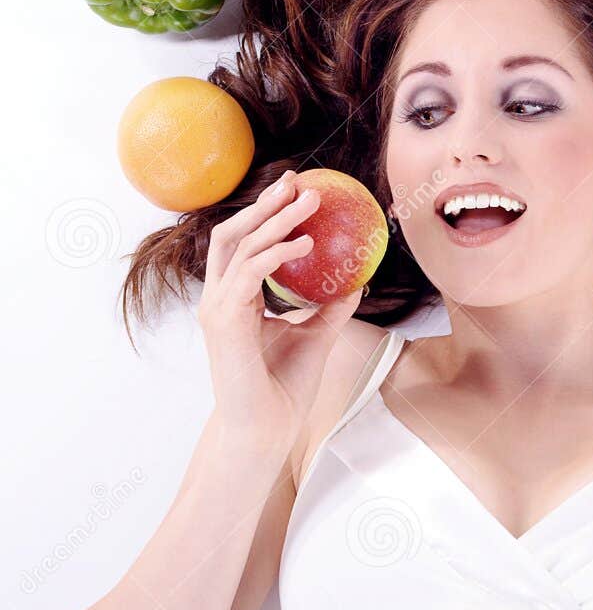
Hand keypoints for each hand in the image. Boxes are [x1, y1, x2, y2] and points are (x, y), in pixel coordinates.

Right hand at [198, 168, 364, 453]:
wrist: (267, 429)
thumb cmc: (284, 389)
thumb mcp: (316, 337)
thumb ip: (330, 308)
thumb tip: (357, 281)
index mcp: (235, 300)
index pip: (243, 244)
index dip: (264, 212)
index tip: (295, 189)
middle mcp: (220, 299)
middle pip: (233, 233)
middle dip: (264, 203)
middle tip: (297, 181)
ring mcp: (217, 308)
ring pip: (240, 245)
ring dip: (275, 219)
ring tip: (309, 202)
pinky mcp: (224, 321)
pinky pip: (249, 272)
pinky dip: (275, 253)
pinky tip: (304, 243)